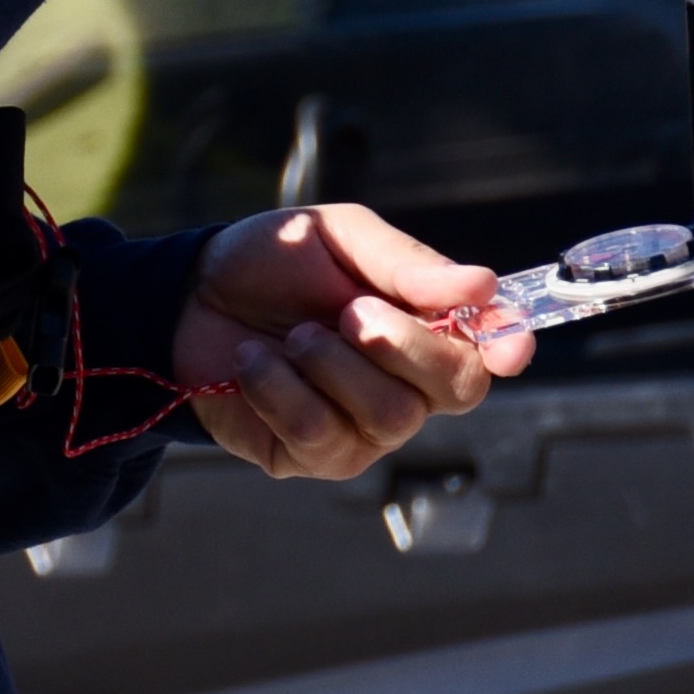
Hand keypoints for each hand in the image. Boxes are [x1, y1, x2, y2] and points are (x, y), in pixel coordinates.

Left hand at [167, 204, 533, 478]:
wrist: (187, 295)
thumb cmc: (272, 264)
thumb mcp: (337, 238)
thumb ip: (405, 263)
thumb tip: (483, 284)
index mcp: (424, 328)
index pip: (489, 353)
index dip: (506, 347)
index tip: (506, 342)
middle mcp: (406, 386)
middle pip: (455, 389)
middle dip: (401, 345)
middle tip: (348, 311)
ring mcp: (363, 429)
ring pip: (390, 416)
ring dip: (330, 363)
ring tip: (291, 335)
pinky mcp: (311, 456)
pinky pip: (320, 434)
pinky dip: (280, 388)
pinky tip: (254, 364)